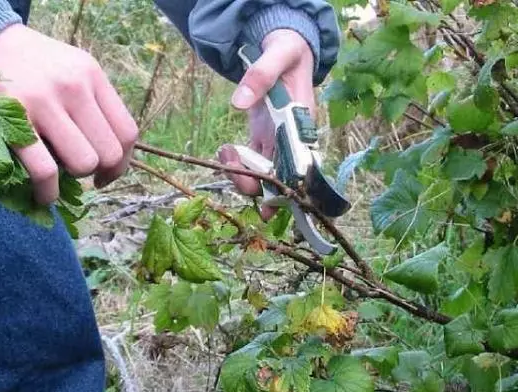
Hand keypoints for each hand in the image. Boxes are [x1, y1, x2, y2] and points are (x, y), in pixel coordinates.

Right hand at [0, 24, 138, 203]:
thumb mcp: (69, 67)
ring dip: (72, 180)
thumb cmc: (27, 63)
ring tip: (58, 176)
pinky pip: (45, 172)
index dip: (121, 162)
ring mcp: (43, 103)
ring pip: (83, 163)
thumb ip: (92, 101)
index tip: (107, 173)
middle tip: (79, 174)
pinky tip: (42, 194)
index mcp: (91, 74)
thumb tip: (109, 153)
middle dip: (98, 172)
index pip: (127, 131)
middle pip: (109, 152)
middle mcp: (72, 86)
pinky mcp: (11, 121)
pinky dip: (47, 192)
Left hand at [217, 29, 314, 219]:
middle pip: (280, 178)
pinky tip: (225, 149)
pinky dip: (236, 164)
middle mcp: (292, 140)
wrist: (283, 49)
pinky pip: (251, 162)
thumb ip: (260, 76)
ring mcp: (277, 141)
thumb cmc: (287, 52)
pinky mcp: (263, 138)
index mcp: (303, 126)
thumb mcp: (277, 55)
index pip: (301, 167)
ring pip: (263, 175)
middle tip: (231, 169)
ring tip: (225, 151)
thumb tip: (238, 103)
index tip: (270, 206)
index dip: (288, 190)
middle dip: (255, 185)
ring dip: (241, 175)